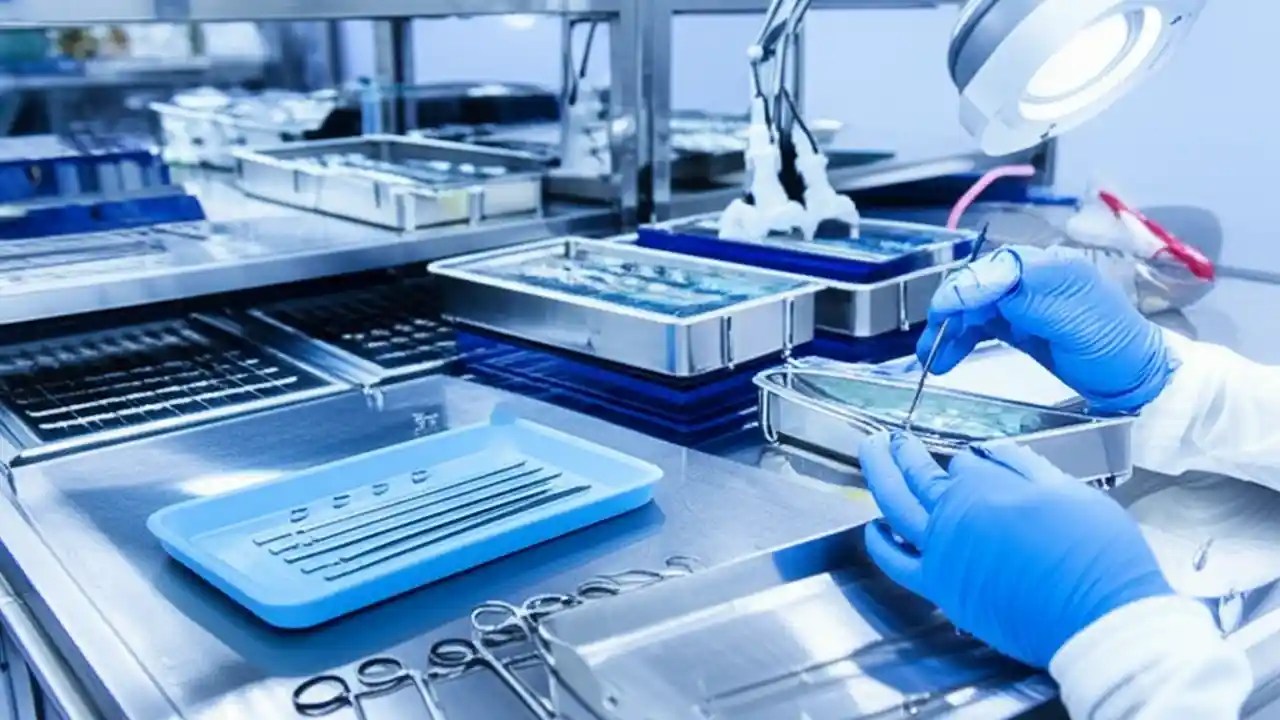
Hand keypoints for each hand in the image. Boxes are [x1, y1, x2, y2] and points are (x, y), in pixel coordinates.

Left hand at [859, 432, 1171, 668]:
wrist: (1100, 619)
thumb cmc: (1097, 555)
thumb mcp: (1067, 491)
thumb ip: (1022, 466)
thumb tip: (992, 451)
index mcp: (984, 490)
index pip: (959, 464)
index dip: (965, 460)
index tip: (966, 459)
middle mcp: (954, 518)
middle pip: (915, 475)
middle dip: (898, 452)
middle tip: (887, 438)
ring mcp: (942, 554)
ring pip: (895, 507)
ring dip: (879, 476)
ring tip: (871, 457)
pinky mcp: (942, 589)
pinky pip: (897, 562)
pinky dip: (880, 544)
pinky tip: (874, 529)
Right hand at [918, 245, 1174, 413]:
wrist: (1138, 380)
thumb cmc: (1114, 348)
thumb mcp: (1076, 321)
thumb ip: (1028, 298)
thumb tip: (981, 280)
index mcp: (1051, 269)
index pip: (995, 268)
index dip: (965, 288)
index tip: (944, 313)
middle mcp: (1034, 278)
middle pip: (977, 285)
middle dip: (949, 312)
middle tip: (931, 344)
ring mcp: (1025, 301)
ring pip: (973, 306)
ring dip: (949, 329)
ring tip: (932, 357)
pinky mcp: (1020, 322)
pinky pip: (980, 324)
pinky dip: (960, 338)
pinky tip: (947, 356)